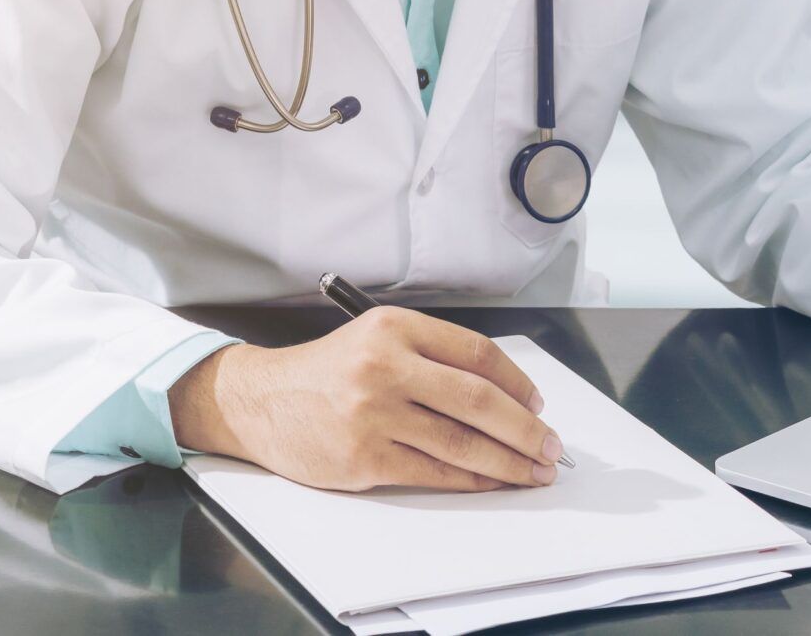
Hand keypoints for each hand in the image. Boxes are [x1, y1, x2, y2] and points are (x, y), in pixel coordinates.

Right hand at [169, 307, 562, 491]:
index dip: (518, 383)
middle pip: (479, 400)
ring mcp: (373, 414)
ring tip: (534, 471)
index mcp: (396, 328)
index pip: (477, 354)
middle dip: (526, 430)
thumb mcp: (378, 339)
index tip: (538, 405)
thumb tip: (509, 397)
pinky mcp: (363, 457)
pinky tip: (493, 482)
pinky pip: (434, 472)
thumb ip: (435, 357)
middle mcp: (385, 367)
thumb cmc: (328, 372)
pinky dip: (472, 480)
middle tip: (552, 447)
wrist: (259, 400)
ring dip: (508, 462)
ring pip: (462, 442)